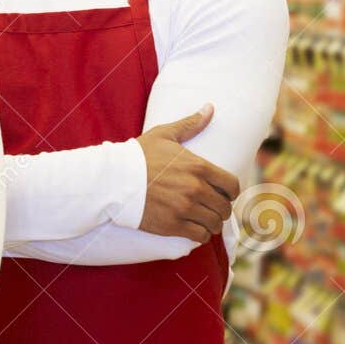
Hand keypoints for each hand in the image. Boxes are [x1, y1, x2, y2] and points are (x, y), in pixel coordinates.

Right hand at [134, 104, 237, 241]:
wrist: (112, 180)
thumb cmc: (137, 155)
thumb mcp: (164, 135)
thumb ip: (190, 124)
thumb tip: (210, 108)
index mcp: (198, 167)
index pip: (232, 185)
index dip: (231, 191)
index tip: (224, 193)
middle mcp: (196, 189)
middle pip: (224, 207)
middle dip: (221, 208)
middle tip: (212, 207)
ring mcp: (185, 209)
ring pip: (214, 223)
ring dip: (212, 222)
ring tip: (205, 219)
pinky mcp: (173, 225)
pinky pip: (200, 236)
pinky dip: (200, 234)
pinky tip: (195, 229)